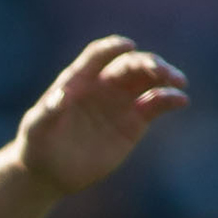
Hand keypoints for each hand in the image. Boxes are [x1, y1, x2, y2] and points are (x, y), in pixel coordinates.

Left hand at [14, 36, 187, 197]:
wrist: (51, 171)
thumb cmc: (37, 145)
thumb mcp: (36, 129)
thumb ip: (47, 112)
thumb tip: (59, 97)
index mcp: (77, 80)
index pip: (98, 55)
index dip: (112, 47)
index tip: (128, 45)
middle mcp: (102, 86)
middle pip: (129, 65)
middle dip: (148, 63)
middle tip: (164, 72)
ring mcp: (120, 102)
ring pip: (148, 80)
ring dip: (165, 77)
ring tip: (178, 82)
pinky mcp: (134, 121)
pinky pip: (156, 104)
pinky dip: (169, 99)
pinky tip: (180, 100)